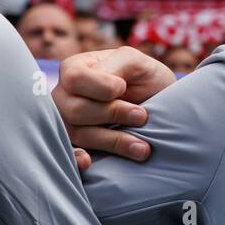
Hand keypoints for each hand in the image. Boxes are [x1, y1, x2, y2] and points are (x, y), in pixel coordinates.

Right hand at [54, 46, 176, 168]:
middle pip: (74, 109)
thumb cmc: (145, 79)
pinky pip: (69, 155)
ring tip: (142, 147)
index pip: (75, 78)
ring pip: (78, 134)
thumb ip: (118, 64)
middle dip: (112, 114)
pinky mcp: (76, 145)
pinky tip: (89, 163)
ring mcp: (66, 123)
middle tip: (142, 116)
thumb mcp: (136, 61)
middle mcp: (63, 96)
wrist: (160, 106)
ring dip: (113, 141)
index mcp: (74, 69)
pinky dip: (77, 159)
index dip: (101, 87)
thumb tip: (109, 91)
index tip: (124, 88)